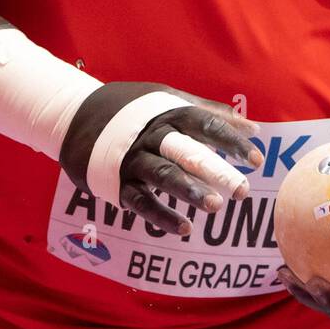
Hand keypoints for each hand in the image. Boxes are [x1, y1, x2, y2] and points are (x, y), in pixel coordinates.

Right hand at [61, 81, 261, 235]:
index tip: (257, 159)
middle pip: (187, 151)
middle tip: (243, 189)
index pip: (206, 124)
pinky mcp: (114, 180)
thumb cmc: (131, 108)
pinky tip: (183, 228)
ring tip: (215, 206)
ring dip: (189, 191)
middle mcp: (151, 134)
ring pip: (162, 175)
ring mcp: (131, 158)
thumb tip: (253, 126)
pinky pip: (139, 200)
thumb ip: (210, 113)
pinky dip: (160, 215)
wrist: (72, 114)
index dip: (232, 141)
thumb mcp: (168, 101)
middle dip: (216, 170)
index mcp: (168, 112)